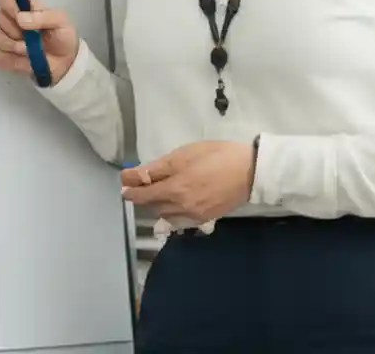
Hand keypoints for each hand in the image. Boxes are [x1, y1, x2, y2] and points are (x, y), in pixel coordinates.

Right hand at [0, 0, 79, 82]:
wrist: (64, 63)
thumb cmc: (63, 37)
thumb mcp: (61, 22)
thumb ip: (43, 16)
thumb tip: (20, 18)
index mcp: (24, 6)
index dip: (9, 5)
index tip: (19, 17)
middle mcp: (10, 18)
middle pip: (0, 18)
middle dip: (15, 31)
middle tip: (31, 38)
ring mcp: (4, 36)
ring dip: (13, 46)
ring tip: (28, 51)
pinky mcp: (1, 53)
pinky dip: (8, 57)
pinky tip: (21, 59)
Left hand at [120, 141, 255, 221]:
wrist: (251, 171)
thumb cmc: (216, 156)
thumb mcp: (183, 155)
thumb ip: (157, 168)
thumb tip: (133, 176)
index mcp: (174, 191)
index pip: (142, 196)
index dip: (130, 190)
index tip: (124, 185)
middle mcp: (181, 208)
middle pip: (153, 206)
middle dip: (144, 196)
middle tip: (141, 185)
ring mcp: (194, 216)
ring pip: (166, 215)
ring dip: (157, 205)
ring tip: (158, 192)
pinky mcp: (205, 218)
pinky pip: (180, 220)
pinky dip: (172, 213)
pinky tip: (175, 204)